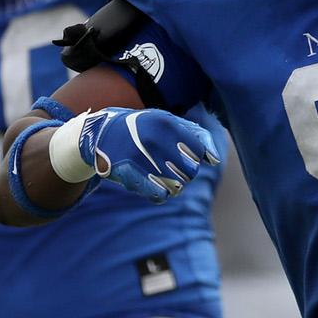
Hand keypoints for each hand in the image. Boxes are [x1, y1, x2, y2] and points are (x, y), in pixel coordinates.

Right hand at [74, 108, 219, 202]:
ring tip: (162, 173)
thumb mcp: (168, 121)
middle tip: (170, 164)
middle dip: (185, 171)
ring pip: (178, 186)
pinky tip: (153, 182)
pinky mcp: (132, 177)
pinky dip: (161, 192)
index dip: (193, 156)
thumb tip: (216, 160)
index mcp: (166, 124)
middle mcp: (155, 141)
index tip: (182, 152)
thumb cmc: (143, 127)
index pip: (198, 152)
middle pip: (190, 172)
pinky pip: (161, 195)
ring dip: (173, 183)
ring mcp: (143, 160)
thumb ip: (196, 136)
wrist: (102, 134)